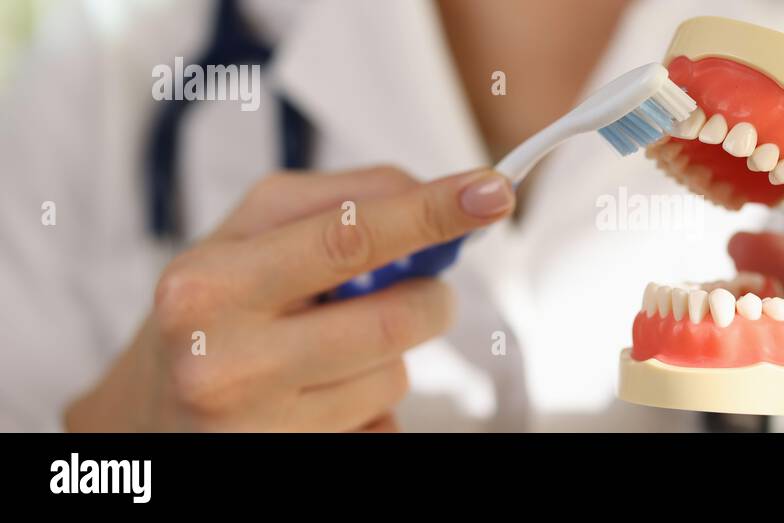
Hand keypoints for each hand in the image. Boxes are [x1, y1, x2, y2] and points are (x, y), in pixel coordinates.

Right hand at [64, 166, 514, 431]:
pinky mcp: (291, 463)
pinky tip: (319, 400)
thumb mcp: (248, 237)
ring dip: (387, 359)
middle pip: (391, 320)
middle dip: (428, 299)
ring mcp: (255, 425)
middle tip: (422, 290)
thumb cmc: (213, 311)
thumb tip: (437, 200)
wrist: (149, 416)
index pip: (348, 237)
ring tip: (329, 354)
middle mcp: (223, 358)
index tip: (492, 192)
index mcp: (210, 283)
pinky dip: (372, 406)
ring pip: (393, 378)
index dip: (430, 212)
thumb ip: (339, 206)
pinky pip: (383, 424)